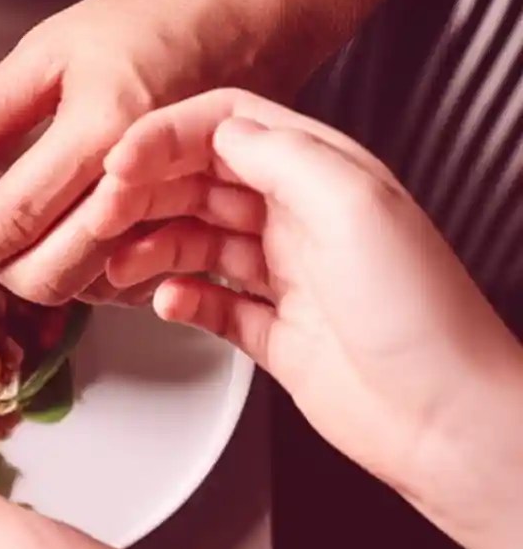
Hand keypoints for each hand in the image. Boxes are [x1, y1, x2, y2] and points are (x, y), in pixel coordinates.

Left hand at [0, 0, 268, 304]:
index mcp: (102, 133)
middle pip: (50, 274)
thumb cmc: (150, 23)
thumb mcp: (48, 50)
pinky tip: (60, 239)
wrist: (241, 20)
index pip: (13, 219)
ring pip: (87, 286)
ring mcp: (175, 213)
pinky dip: (84, 274)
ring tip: (5, 239)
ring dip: (35, 274)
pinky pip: (128, 283)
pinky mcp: (194, 228)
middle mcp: (141, 184)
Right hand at [89, 89, 522, 548]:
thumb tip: (219, 128)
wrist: (446, 422)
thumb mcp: (352, 204)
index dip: (166, 136)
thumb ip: (280, 155)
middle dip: (144, 192)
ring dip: (149, 247)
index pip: (227, 127)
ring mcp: (284, 273)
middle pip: (199, 183)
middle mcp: (299, 217)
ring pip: (193, 241)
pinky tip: (165, 302)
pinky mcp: (272, 329)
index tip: (119, 159)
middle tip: (101, 214)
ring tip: (120, 265)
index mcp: (322, 173)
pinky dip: (177, 298)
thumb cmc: (420, 315)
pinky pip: (206, 301)